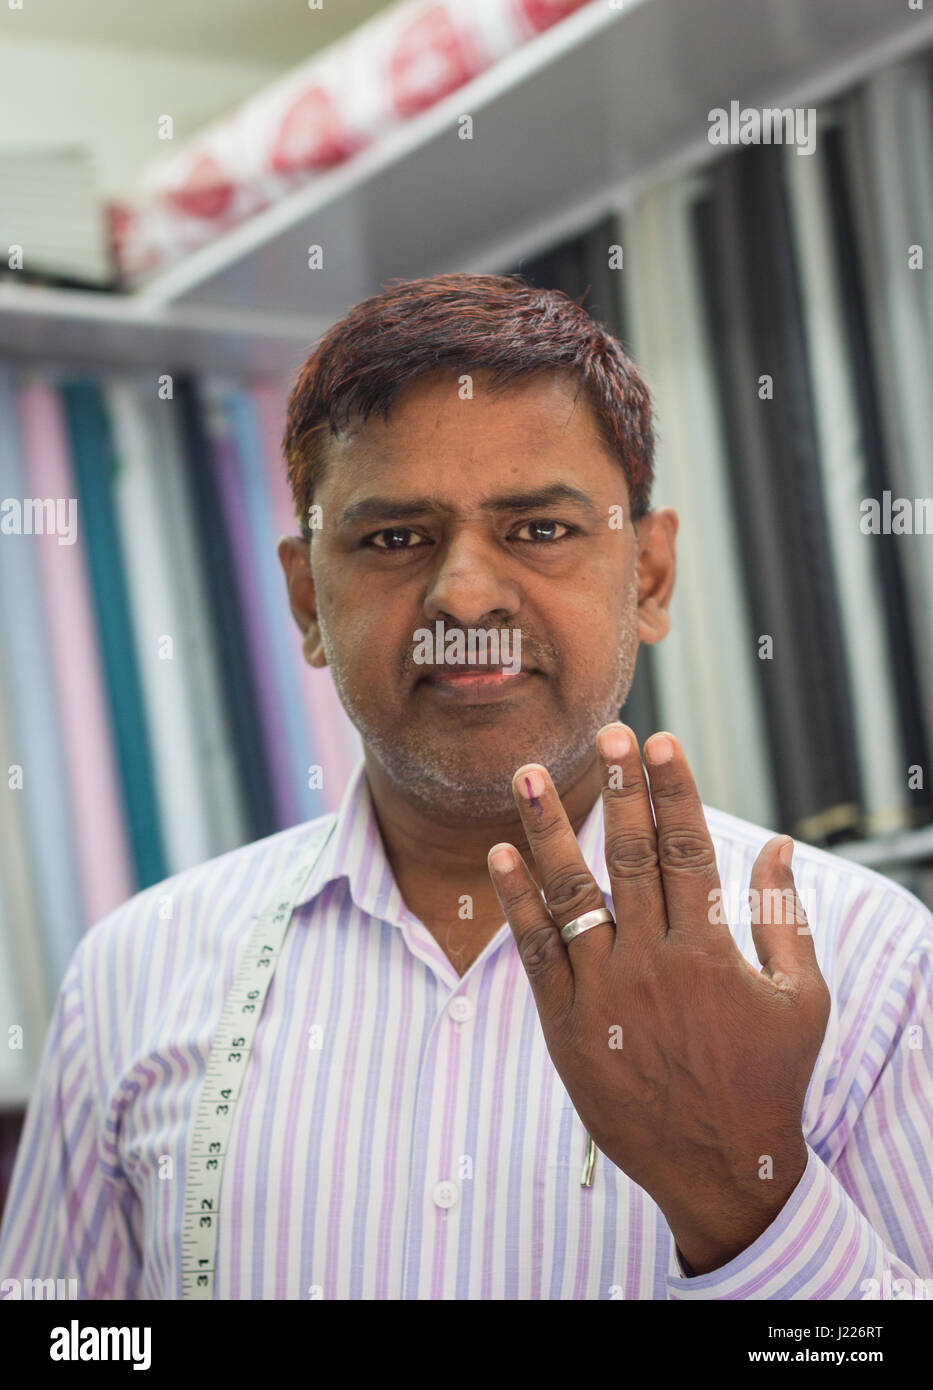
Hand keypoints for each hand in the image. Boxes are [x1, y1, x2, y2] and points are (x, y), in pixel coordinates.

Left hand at [487, 724, 830, 1274]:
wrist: (718, 1167)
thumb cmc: (767, 1078)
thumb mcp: (801, 998)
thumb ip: (785, 915)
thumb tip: (777, 842)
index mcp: (710, 951)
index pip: (688, 850)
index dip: (673, 791)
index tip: (660, 742)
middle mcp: (653, 963)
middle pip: (628, 857)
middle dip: (618, 789)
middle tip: (605, 734)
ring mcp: (604, 993)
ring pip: (572, 894)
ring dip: (548, 829)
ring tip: (529, 774)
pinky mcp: (567, 1025)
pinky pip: (537, 952)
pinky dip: (517, 902)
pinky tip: (501, 854)